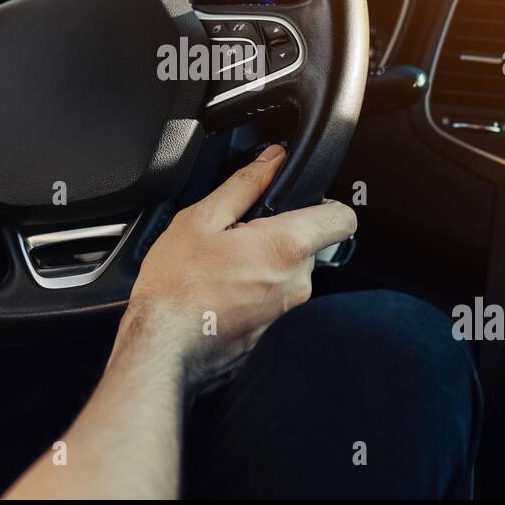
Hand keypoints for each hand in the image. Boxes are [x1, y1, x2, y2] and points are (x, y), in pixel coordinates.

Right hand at [119, 145, 356, 388]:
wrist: (162, 345)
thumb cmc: (176, 285)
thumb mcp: (201, 218)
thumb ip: (245, 184)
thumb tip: (272, 160)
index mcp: (286, 247)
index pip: (342, 218)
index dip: (325, 201)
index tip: (298, 198)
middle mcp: (296, 281)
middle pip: (309, 242)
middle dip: (279, 231)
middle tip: (236, 232)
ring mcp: (285, 307)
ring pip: (288, 268)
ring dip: (263, 258)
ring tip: (220, 261)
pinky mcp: (270, 327)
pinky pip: (272, 292)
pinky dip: (253, 283)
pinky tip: (218, 284)